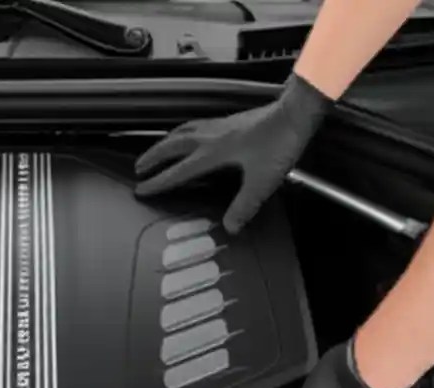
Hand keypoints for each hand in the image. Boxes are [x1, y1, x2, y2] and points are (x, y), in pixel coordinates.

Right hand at [134, 73, 331, 233]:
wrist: (295, 114)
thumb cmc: (279, 145)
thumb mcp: (262, 182)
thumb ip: (244, 206)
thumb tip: (230, 228)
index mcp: (213, 152)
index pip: (178, 170)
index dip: (159, 182)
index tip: (141, 190)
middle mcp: (210, 136)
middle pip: (172, 145)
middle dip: (153, 157)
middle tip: (138, 168)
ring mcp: (220, 126)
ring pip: (183, 131)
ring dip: (166, 142)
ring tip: (157, 150)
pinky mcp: (230, 121)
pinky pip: (196, 125)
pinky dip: (184, 131)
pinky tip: (191, 135)